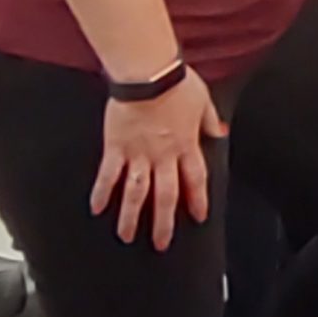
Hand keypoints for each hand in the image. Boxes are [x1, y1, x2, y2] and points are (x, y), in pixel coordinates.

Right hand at [92, 72, 224, 249]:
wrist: (149, 73)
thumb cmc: (176, 82)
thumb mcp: (203, 101)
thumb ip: (210, 120)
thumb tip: (221, 132)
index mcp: (186, 144)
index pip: (195, 180)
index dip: (197, 200)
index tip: (198, 216)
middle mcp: (163, 155)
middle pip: (165, 196)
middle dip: (164, 222)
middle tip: (161, 243)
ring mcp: (138, 154)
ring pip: (136, 193)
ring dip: (132, 217)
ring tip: (127, 236)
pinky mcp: (116, 147)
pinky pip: (109, 174)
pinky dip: (102, 192)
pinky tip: (97, 208)